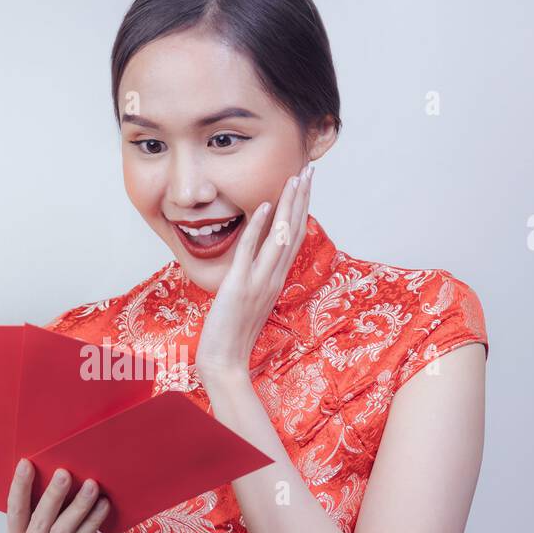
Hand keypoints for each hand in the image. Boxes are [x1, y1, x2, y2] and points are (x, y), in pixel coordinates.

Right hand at [6, 460, 137, 532]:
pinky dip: (92, 521)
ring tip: (92, 486)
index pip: (15, 513)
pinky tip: (104, 505)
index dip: (19, 488)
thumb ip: (53, 506)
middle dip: (52, 495)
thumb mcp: (63, 523)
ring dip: (78, 506)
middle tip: (65, 473)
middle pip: (39, 523)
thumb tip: (57, 468)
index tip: (26, 463)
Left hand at [194, 161, 314, 384]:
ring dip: (287, 206)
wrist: (225, 362)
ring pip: (279, 238)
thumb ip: (256, 279)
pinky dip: (257, 228)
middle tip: (309, 171)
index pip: (293, 238)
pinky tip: (262, 206)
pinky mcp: (240, 287)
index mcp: (276, 280)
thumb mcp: (250, 300)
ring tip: (295, 179)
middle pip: (293, 232)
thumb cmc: (233, 334)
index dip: (301, 210)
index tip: (305, 186)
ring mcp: (259, 282)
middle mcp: (273, 278)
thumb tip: (257, 260)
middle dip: (301, 200)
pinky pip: (250, 252)